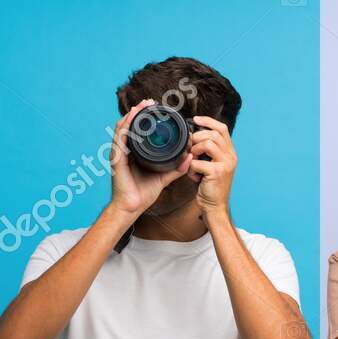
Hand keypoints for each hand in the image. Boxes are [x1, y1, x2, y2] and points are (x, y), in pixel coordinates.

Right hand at [108, 99, 191, 215]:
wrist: (131, 207)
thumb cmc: (143, 193)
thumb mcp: (164, 177)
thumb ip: (176, 168)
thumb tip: (190, 157)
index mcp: (134, 153)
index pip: (137, 131)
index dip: (144, 118)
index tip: (156, 108)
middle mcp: (124, 151)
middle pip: (128, 125)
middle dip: (138, 112)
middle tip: (150, 101)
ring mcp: (118, 154)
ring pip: (122, 129)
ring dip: (131, 116)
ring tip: (141, 106)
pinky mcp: (116, 160)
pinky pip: (119, 141)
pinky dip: (125, 129)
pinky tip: (131, 121)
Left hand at [188, 116, 237, 217]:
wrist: (215, 206)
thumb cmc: (210, 185)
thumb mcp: (212, 165)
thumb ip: (208, 151)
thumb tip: (192, 135)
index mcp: (230, 153)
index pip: (222, 128)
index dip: (208, 121)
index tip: (195, 119)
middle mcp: (231, 156)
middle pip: (213, 134)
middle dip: (196, 138)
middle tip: (190, 149)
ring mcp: (226, 164)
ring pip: (206, 143)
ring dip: (193, 151)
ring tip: (192, 162)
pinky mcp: (217, 172)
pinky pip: (197, 162)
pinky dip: (191, 168)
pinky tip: (194, 176)